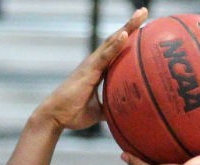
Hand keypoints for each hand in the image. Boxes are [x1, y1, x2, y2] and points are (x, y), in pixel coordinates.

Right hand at [35, 8, 147, 130]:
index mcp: (99, 70)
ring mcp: (92, 64)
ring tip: (141, 14)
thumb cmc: (73, 114)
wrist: (55, 117)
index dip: (128, 37)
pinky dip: (116, 45)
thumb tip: (124, 113)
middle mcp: (95, 63)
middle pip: (115, 40)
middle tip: (144, 11)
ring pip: (112, 41)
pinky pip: (105, 55)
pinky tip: (126, 34)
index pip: (116, 50)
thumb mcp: (98, 111)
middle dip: (130, 25)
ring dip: (127, 27)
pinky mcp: (88, 70)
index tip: (142, 27)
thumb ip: (110, 108)